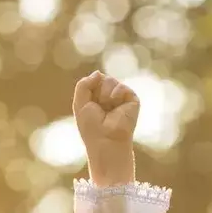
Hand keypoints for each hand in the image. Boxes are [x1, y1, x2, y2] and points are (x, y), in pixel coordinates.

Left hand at [73, 71, 137, 185]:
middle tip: (99, 108)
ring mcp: (121, 97)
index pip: (93, 81)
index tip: (89, 105)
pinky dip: (115, 95)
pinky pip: (121, 87)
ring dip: (104, 95)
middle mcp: (109, 96)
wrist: (106, 140)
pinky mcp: (132, 99)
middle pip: (101, 79)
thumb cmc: (91, 127)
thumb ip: (84, 85)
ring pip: (110, 80)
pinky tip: (115, 106)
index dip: (89, 89)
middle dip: (96, 92)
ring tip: (107, 108)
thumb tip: (98, 73)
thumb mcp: (79, 103)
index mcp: (96, 98)